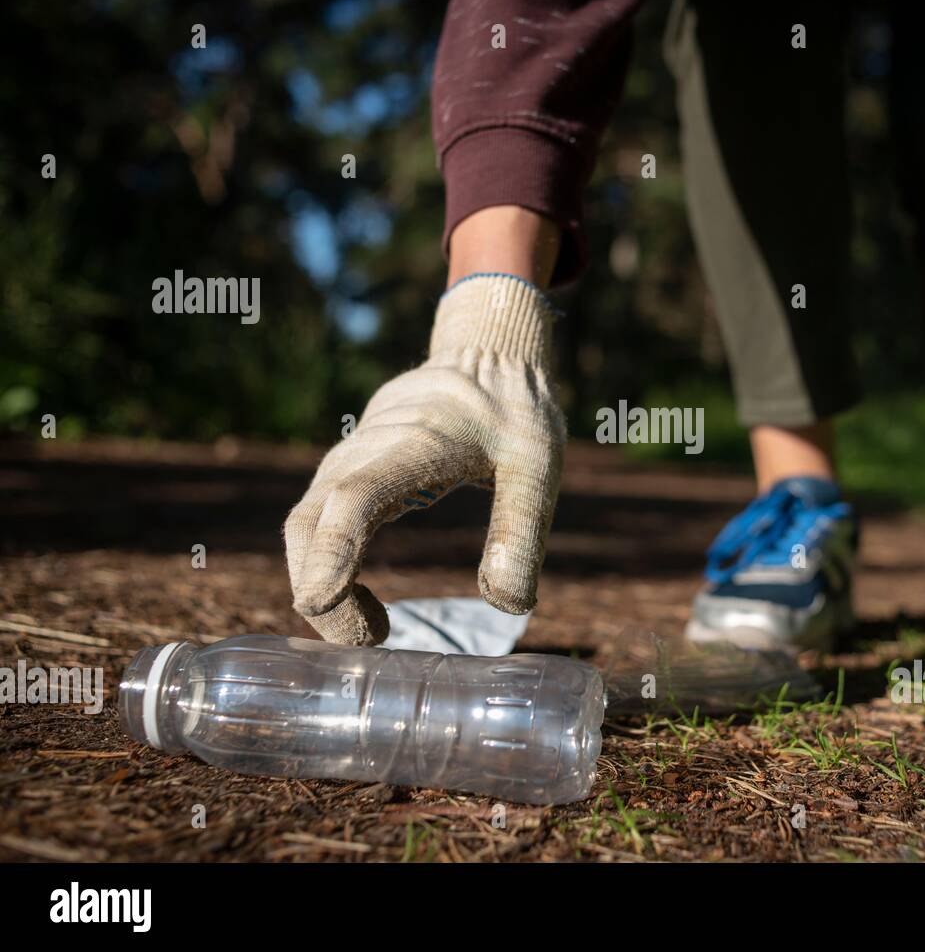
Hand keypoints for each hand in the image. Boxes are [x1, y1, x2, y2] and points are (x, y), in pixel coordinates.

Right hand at [284, 274, 565, 645]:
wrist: (488, 359)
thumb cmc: (516, 415)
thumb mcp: (538, 468)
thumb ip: (521, 532)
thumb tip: (508, 606)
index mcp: (419, 443)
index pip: (357, 497)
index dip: (333, 550)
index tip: (317, 602)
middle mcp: (370, 447)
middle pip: (311, 520)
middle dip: (321, 590)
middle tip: (365, 644)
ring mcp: (351, 457)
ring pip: (305, 524)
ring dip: (322, 584)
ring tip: (373, 631)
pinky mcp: (348, 469)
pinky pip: (317, 522)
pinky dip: (327, 568)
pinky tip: (366, 604)